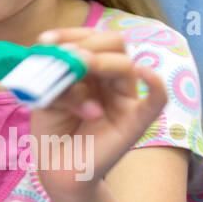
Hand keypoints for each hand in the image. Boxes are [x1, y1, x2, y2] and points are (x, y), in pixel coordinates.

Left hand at [27, 28, 168, 201]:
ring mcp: (125, 99)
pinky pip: (157, 99)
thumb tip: (70, 61)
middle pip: (114, 44)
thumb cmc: (53, 127)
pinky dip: (155, 83)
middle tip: (66, 55)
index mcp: (91, 68)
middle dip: (87, 43)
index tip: (45, 40)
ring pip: (125, 66)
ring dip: (100, 61)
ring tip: (78, 64)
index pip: (91, 38)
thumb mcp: (47, 95)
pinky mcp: (135, 121)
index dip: (70, 34)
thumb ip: (58, 78)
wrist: (57, 167)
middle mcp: (112, 79)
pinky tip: (144, 72)